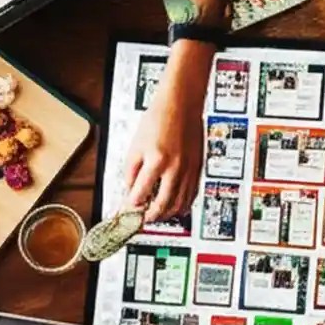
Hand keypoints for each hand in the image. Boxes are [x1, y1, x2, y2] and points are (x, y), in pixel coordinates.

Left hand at [122, 77, 204, 221]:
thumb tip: (130, 189)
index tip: (126, 212)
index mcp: (157, 161)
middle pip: (162, 205)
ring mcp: (189, 170)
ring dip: (167, 214)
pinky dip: (183, 205)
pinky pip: (191, 195)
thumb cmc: (160, 117)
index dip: (131, 207)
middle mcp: (175, 169)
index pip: (141, 194)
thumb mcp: (136, 144)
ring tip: (157, 215)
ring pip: (180, 204)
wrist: (182, 104)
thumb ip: (130, 170)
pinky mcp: (197, 168)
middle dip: (150, 217)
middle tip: (142, 220)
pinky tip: (175, 206)